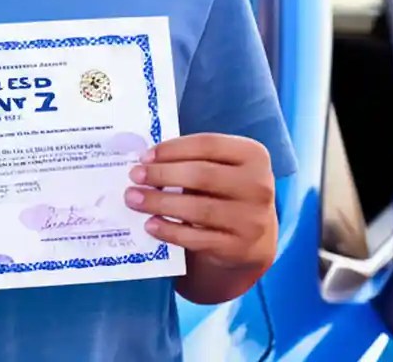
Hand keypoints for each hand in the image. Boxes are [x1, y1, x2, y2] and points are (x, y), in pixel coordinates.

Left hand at [124, 133, 276, 272]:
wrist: (253, 239)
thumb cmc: (225, 193)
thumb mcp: (220, 169)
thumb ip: (191, 161)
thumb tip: (145, 162)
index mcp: (253, 155)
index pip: (208, 144)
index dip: (172, 149)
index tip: (144, 156)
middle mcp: (259, 186)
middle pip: (202, 175)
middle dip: (162, 175)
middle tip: (134, 176)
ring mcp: (252, 219)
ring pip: (198, 209)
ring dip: (160, 203)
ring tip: (133, 199)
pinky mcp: (239, 248)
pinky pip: (198, 238)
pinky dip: (170, 231)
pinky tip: (150, 225)